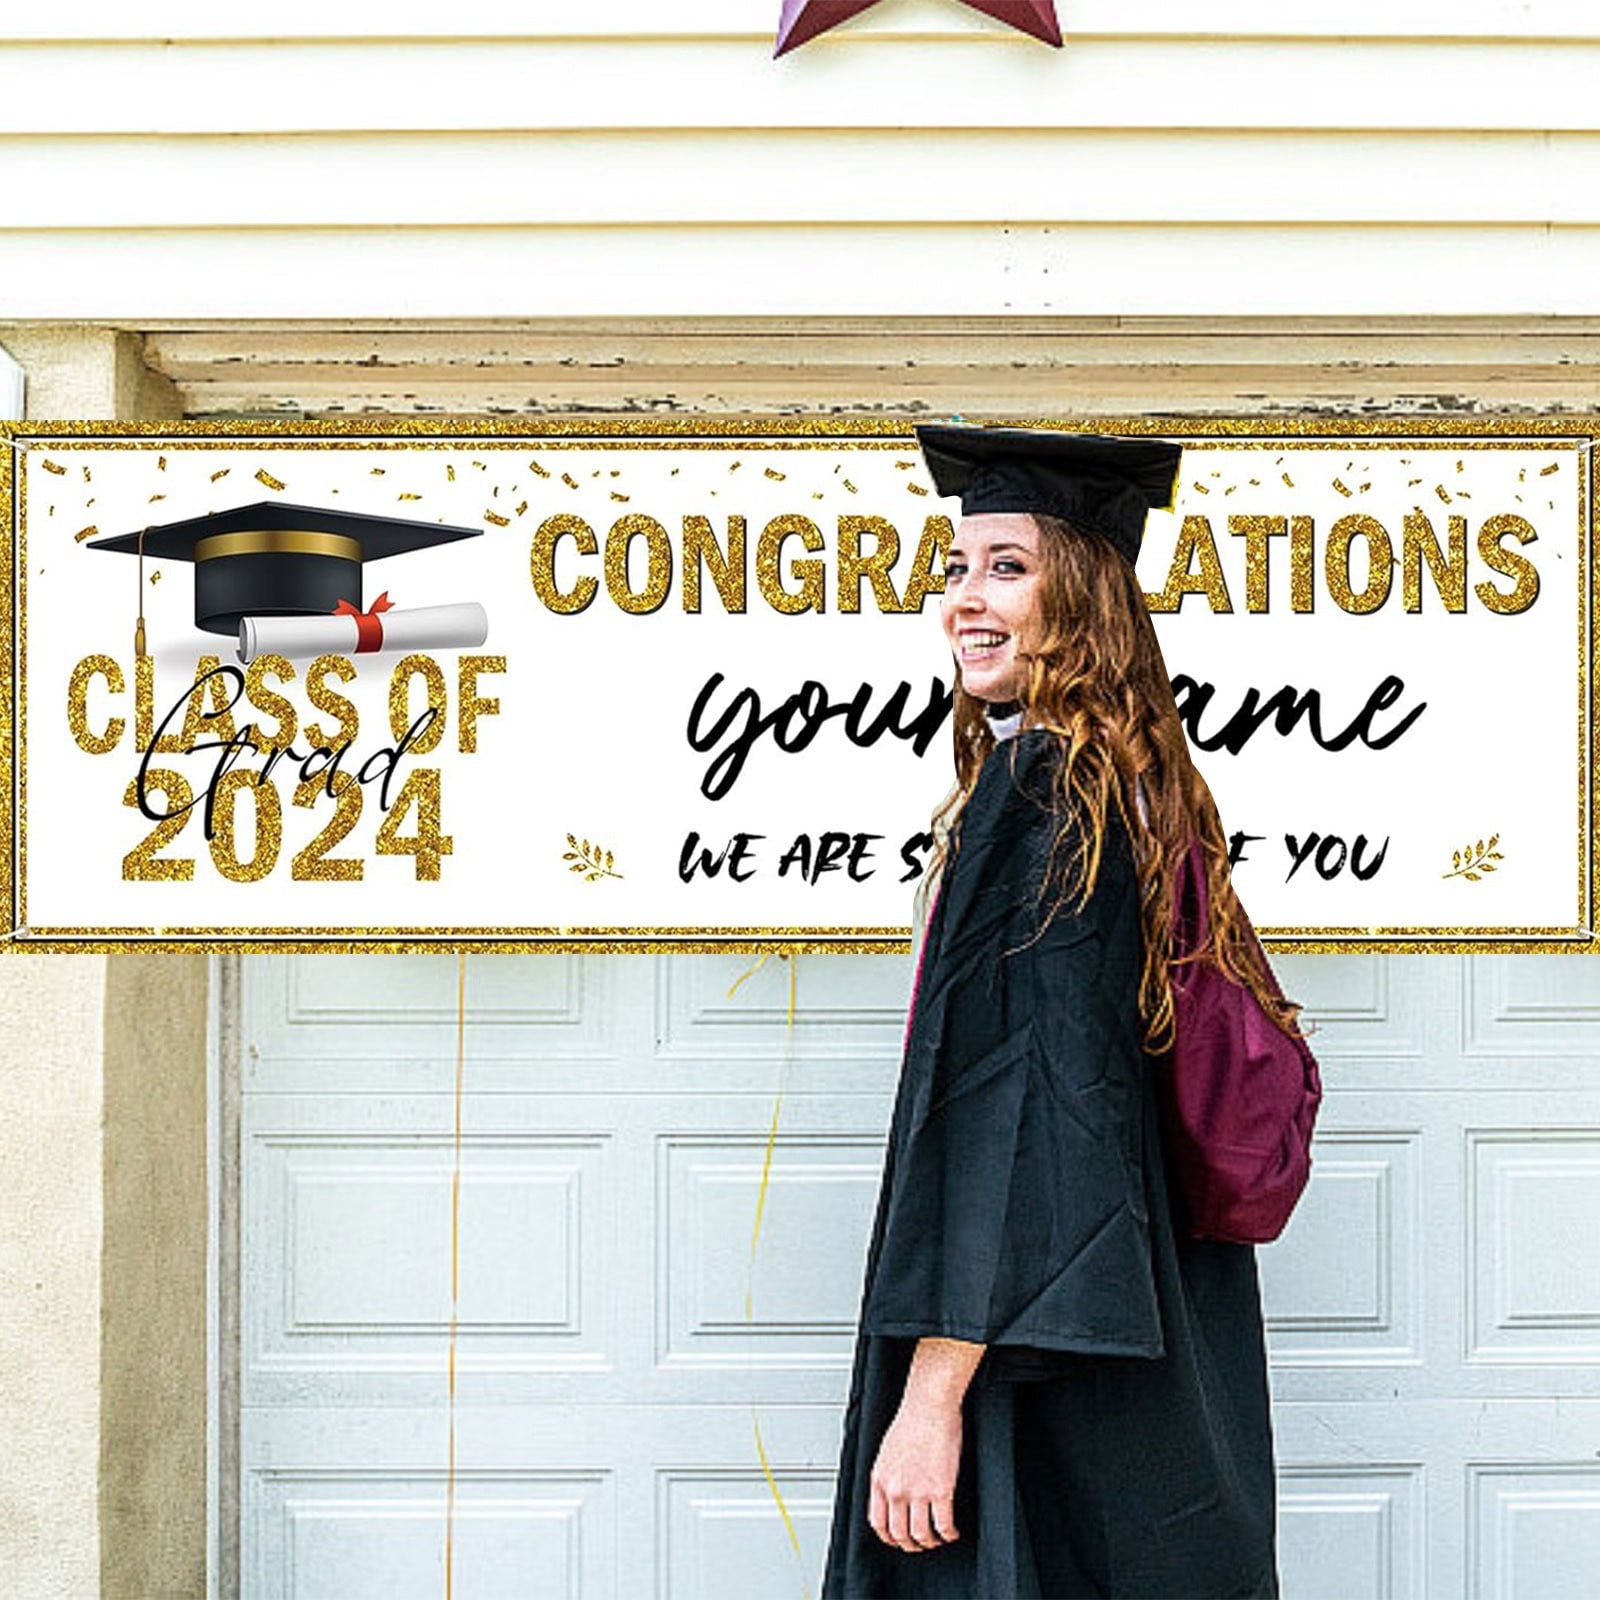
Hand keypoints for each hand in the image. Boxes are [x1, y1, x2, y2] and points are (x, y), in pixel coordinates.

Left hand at [867, 1393, 962, 1553]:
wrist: (929, 1405)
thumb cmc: (913, 1419)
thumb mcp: (888, 1450)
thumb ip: (889, 1474)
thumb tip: (894, 1491)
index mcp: (880, 1479)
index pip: (878, 1522)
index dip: (889, 1537)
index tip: (898, 1540)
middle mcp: (895, 1489)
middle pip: (899, 1533)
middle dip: (911, 1545)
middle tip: (921, 1544)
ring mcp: (917, 1492)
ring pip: (921, 1535)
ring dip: (931, 1542)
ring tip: (939, 1538)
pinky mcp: (941, 1490)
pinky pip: (944, 1525)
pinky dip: (949, 1534)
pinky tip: (953, 1531)